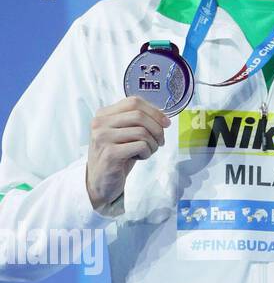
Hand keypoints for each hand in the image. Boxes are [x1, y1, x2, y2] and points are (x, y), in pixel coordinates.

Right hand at [85, 97, 169, 213]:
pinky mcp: (110, 154)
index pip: (134, 102)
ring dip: (153, 143)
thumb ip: (138, 121)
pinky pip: (140, 146)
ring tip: (148, 151)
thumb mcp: (125, 133)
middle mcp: (100, 123)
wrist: (101, 181)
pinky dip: (147, 152)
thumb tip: (164, 118)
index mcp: (104, 114)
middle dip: (157, 129)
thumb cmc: (118, 154)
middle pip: (139, 116)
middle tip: (160, 141)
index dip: (154, 111)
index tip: (166, 123)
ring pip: (142, 131)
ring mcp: (102, 138)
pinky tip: (140, 157)